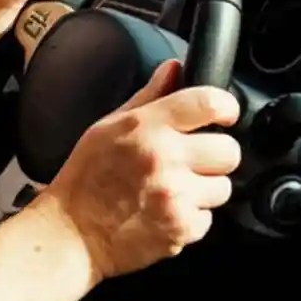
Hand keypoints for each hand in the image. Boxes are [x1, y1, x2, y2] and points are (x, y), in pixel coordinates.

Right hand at [45, 59, 241, 279]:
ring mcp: (175, 195)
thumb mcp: (107, 127)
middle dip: (214, 155)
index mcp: (145, 127)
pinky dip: (191, 218)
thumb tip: (174, 69)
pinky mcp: (181, 227)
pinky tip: (164, 212)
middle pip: (229, 149)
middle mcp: (164, 158)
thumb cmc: (85, 179)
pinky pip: (209, 218)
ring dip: (204, 189)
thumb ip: (147, 97)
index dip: (225, 107)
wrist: (71, 232)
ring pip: (223, 186)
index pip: (209, 103)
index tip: (224, 115)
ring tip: (173, 191)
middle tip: (190, 162)